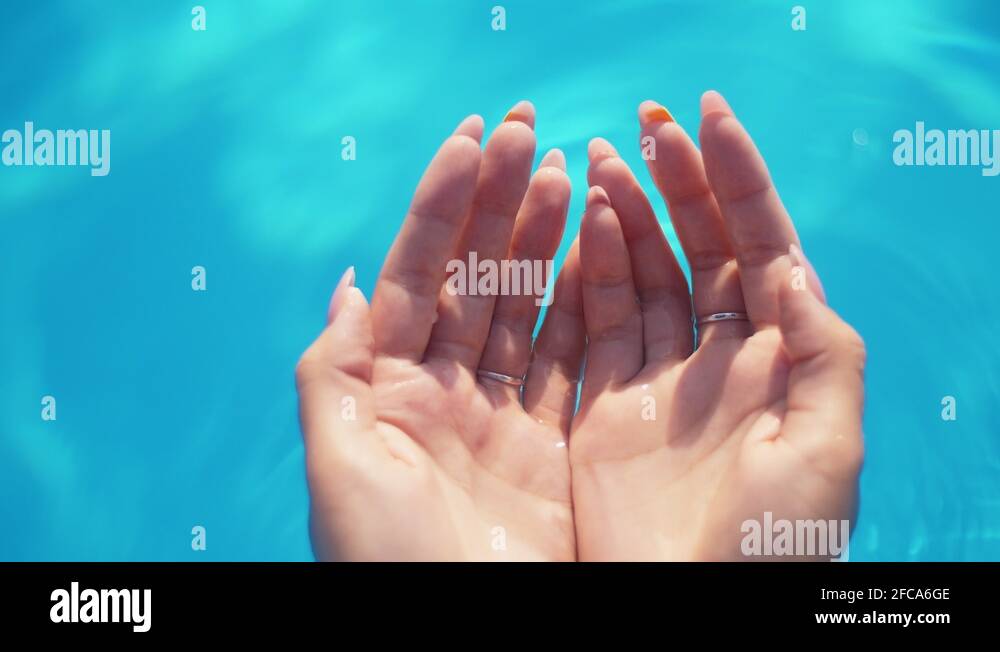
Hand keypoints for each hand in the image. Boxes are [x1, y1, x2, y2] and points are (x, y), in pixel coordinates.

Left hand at [296, 103, 585, 559]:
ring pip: (528, 308)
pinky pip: (570, 359)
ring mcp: (502, 416)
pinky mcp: (554, 447)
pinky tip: (599, 251)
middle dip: (500, 205)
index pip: (417, 274)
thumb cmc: (388, 565)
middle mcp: (444, 392)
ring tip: (567, 175)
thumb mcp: (341, 465)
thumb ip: (333, 369)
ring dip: (547, 241)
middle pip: (476, 277)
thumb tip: (346, 283)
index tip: (473, 139)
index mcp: (388, 387)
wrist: (466, 642)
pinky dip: (586, 304)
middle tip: (530, 134)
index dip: (441, 205)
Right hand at [569, 92, 864, 560]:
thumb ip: (823, 353)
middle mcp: (723, 361)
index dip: (739, 179)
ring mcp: (661, 381)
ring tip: (601, 163)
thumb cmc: (772, 549)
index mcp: (782, 361)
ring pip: (644, 277)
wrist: (687, 615)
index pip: (762, 246)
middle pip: (701, 249)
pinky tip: (579, 227)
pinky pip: (597, 324)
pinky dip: (587, 274)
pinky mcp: (607, 407)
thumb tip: (792, 266)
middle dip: (678, 184)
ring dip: (626, 217)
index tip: (706, 118)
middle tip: (645, 126)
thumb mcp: (826, 450)